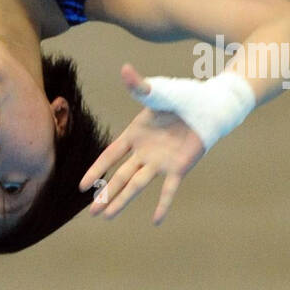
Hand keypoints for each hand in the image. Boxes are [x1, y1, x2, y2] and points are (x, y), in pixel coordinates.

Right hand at [79, 64, 204, 224]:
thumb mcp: (157, 91)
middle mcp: (144, 152)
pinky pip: (169, 189)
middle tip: (92, 213)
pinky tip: (156, 221)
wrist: (208, 105)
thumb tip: (125, 69)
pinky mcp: (178, 167)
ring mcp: (160, 162)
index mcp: (134, 134)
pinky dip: (163, 204)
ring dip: (123, 201)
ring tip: (108, 217)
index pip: (110, 155)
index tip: (81, 186)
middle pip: (120, 176)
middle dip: (106, 194)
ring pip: (137, 185)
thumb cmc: (181, 96)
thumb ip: (140, 87)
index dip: (96, 170)